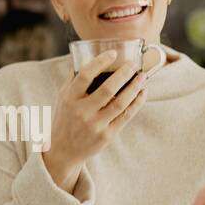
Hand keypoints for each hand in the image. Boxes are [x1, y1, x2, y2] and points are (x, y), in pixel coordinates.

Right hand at [42, 50, 147, 192]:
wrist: (62, 151)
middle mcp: (82, 112)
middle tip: (134, 65)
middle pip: (107, 89)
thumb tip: (83, 56)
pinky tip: (142, 93)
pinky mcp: (106, 135)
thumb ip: (73, 79)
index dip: (101, 62)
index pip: (85, 75)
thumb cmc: (64, 119)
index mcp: (69, 98)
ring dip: (134, 88)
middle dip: (124, 74)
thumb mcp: (62, 98)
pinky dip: (136, 103)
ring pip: (120, 103)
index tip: (113, 53)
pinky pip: (125, 116)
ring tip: (142, 77)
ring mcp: (95, 125)